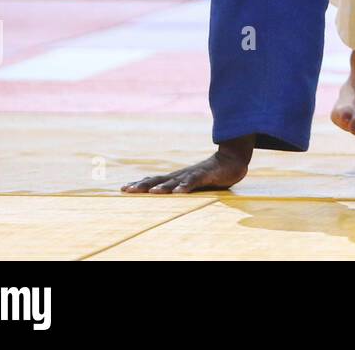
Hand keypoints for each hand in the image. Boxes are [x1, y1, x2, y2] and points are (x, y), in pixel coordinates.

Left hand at [121, 134, 253, 192]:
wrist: (231, 161)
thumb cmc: (211, 174)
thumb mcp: (191, 181)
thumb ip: (179, 186)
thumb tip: (165, 194)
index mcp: (176, 177)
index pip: (154, 179)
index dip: (139, 183)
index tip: (123, 188)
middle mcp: (181, 175)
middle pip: (158, 179)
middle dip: (142, 185)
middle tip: (127, 190)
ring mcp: (193, 174)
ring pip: (175, 181)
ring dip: (163, 187)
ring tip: (152, 192)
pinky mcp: (206, 175)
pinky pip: (195, 181)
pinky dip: (186, 187)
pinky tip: (178, 192)